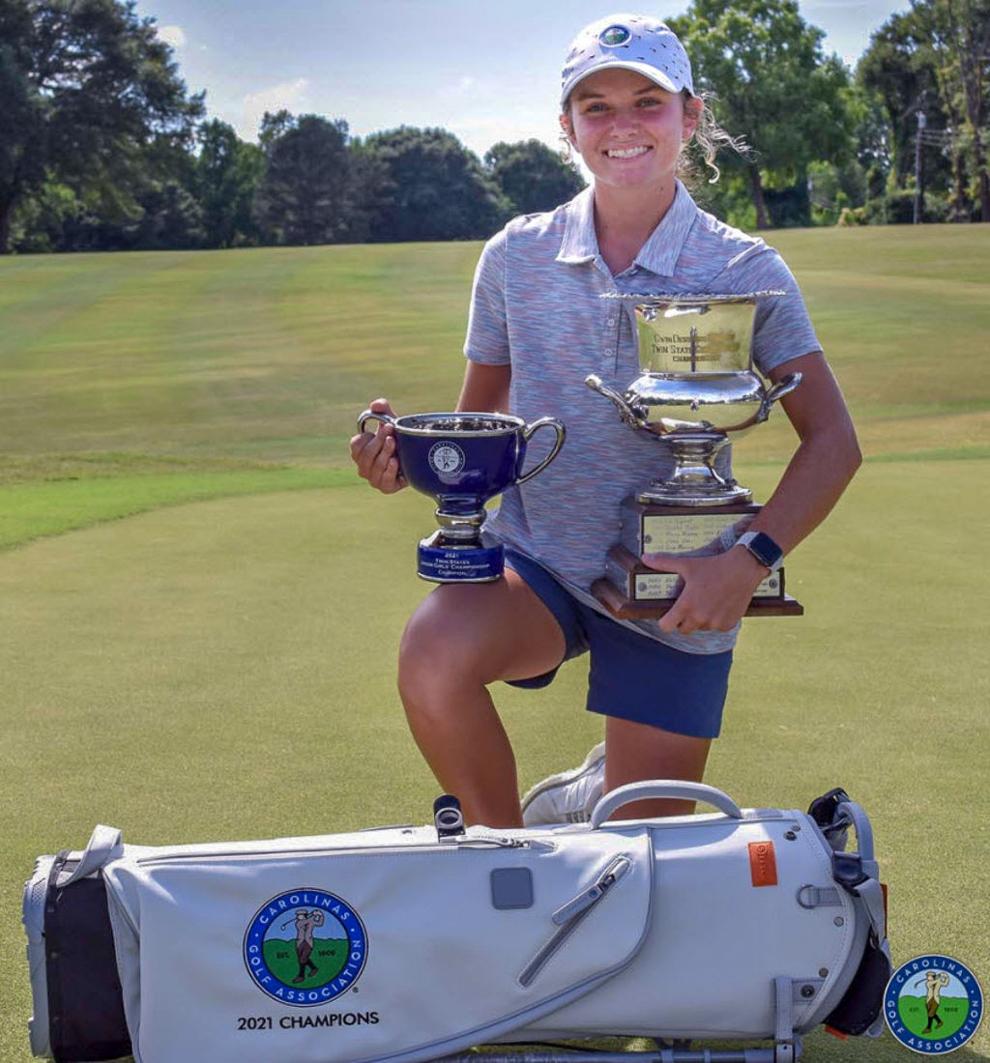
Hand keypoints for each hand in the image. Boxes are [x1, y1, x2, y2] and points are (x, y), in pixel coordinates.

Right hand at [349, 398, 406, 493]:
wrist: (417, 457)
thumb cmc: (399, 439)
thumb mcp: (392, 422)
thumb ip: (382, 409)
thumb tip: (375, 405)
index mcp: (360, 451)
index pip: (356, 445)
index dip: (369, 436)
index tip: (386, 426)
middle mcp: (363, 466)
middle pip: (365, 456)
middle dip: (379, 442)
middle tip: (391, 434)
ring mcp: (373, 478)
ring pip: (375, 467)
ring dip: (385, 454)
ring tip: (395, 444)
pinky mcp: (386, 488)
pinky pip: (383, 481)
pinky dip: (389, 471)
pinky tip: (396, 462)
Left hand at [642, 546, 767, 634]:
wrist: (743, 568)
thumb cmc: (714, 566)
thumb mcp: (687, 564)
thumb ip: (664, 563)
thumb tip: (645, 557)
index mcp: (686, 605)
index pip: (667, 626)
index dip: (665, 621)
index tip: (668, 615)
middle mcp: (700, 618)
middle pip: (683, 629)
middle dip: (683, 620)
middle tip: (689, 606)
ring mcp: (715, 623)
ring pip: (701, 628)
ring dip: (700, 620)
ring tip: (705, 603)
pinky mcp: (728, 624)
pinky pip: (717, 627)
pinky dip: (716, 620)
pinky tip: (719, 605)